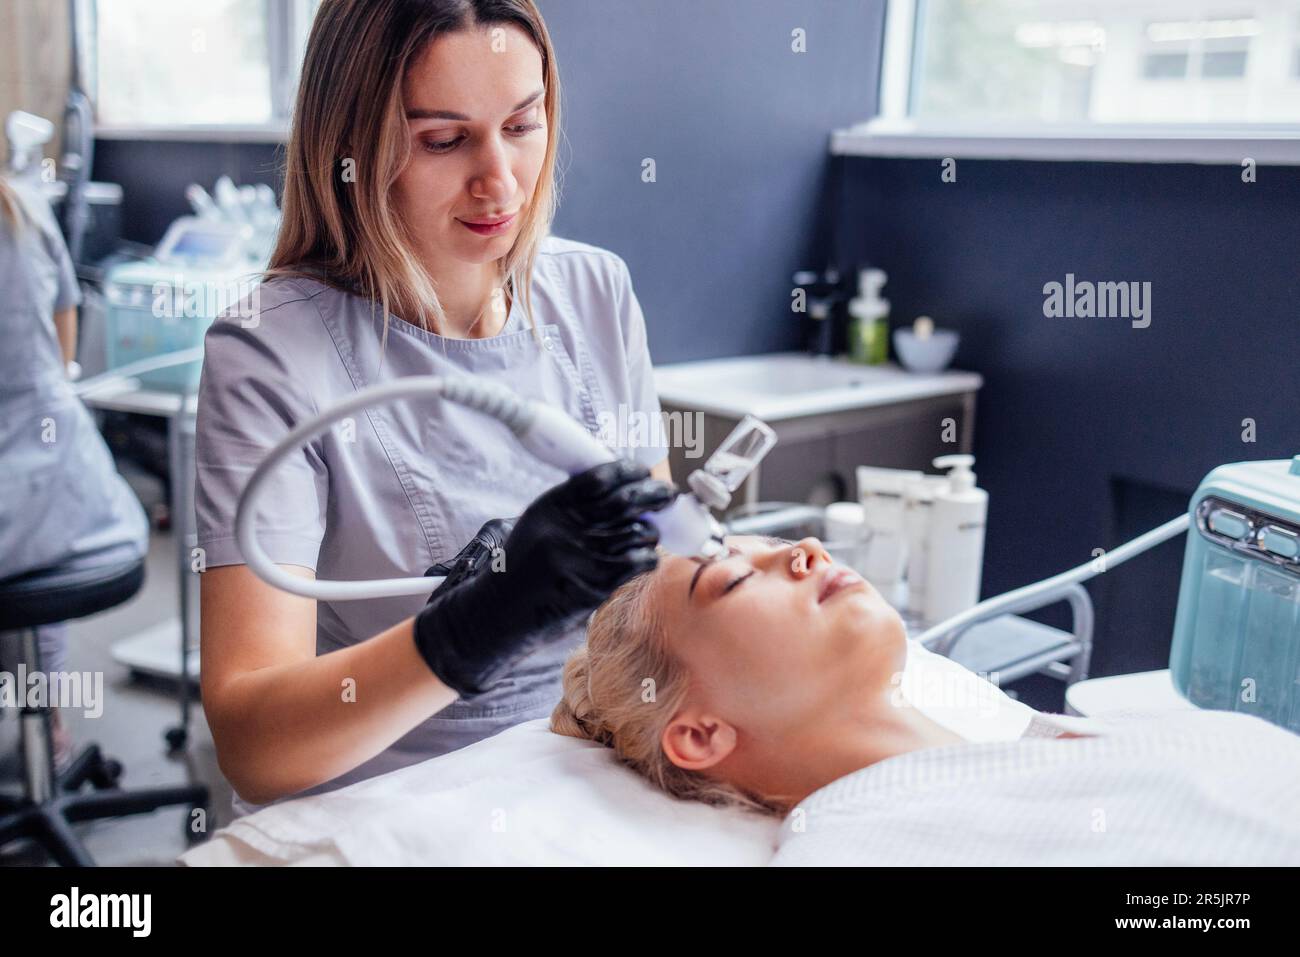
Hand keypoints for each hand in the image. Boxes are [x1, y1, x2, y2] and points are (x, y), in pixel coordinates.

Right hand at [413, 460, 673, 695]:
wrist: (501, 610)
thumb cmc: (524, 566)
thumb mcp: (539, 524)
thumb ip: (573, 507)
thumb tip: (620, 491)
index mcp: (552, 507)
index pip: (598, 478)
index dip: (627, 472)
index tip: (643, 472)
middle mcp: (566, 529)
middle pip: (623, 502)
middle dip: (652, 494)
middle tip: (667, 494)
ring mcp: (580, 557)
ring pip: (634, 533)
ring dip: (650, 532)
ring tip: (650, 534)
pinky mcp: (593, 585)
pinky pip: (635, 563)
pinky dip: (647, 558)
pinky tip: (646, 558)